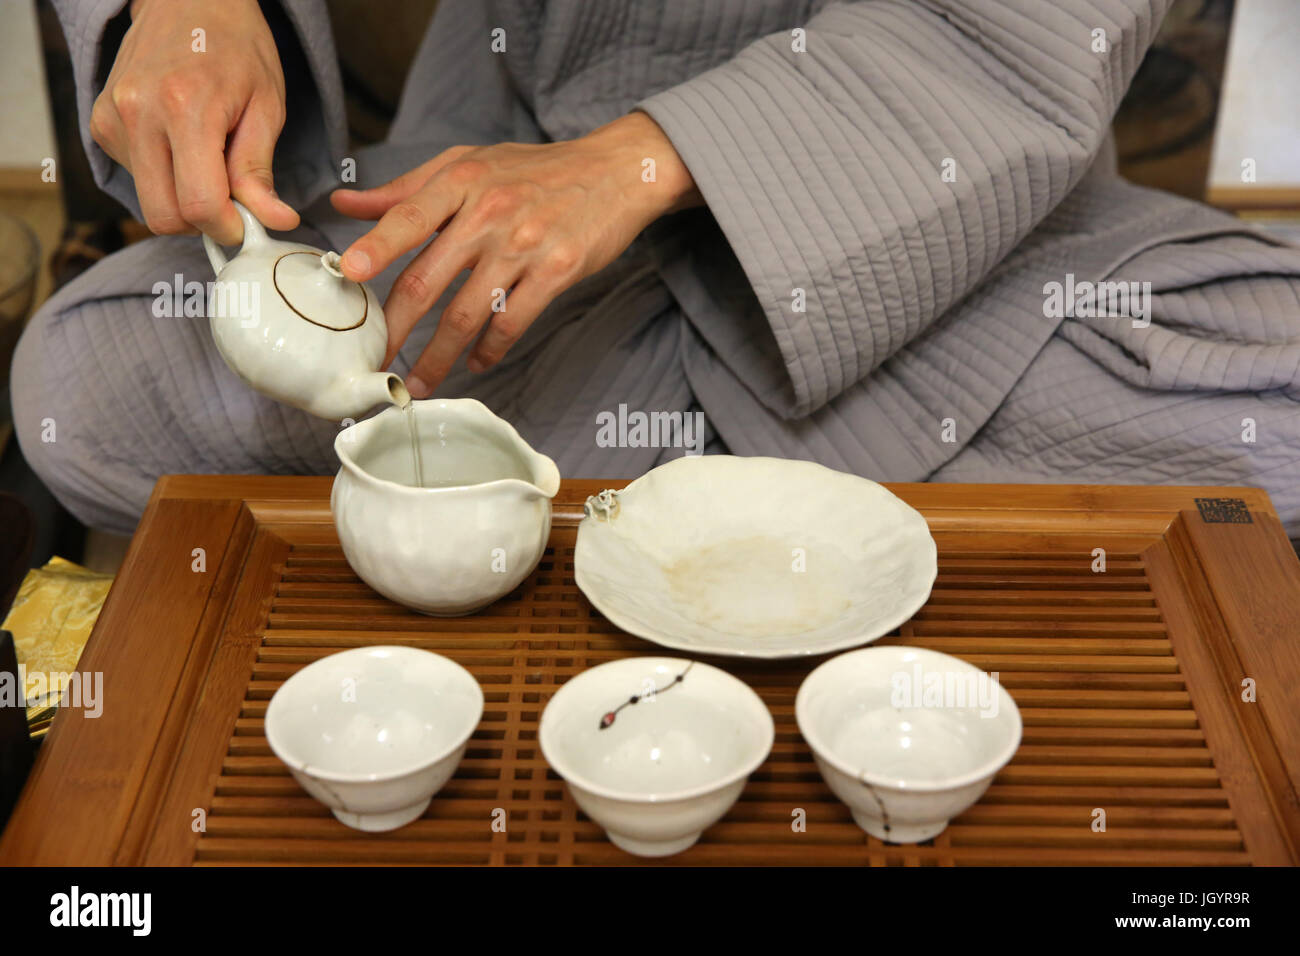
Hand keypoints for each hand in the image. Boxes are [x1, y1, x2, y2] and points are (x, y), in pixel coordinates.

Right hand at [89, 0, 297, 242]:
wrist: (186, 0)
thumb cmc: (236, 48)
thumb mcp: (266, 106)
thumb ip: (260, 170)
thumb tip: (275, 222)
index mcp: (184, 108)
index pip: (198, 206)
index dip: (227, 228)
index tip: (246, 224)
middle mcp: (138, 114)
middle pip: (164, 216)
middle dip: (202, 223)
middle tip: (230, 203)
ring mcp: (112, 118)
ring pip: (148, 202)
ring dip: (183, 199)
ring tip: (207, 159)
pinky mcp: (101, 123)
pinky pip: (135, 178)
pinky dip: (164, 178)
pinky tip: (181, 146)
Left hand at [331, 111, 701, 396]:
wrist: (614, 172)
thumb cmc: (535, 169)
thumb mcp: (469, 162)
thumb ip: (406, 189)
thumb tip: (344, 205)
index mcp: (461, 180)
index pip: (408, 217)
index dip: (376, 246)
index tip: (348, 273)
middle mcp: (489, 213)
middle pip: (428, 279)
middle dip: (395, 328)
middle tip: (374, 361)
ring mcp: (524, 245)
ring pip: (467, 314)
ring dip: (439, 356)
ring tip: (420, 382)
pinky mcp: (557, 272)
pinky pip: (512, 323)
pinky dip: (489, 350)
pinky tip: (475, 363)